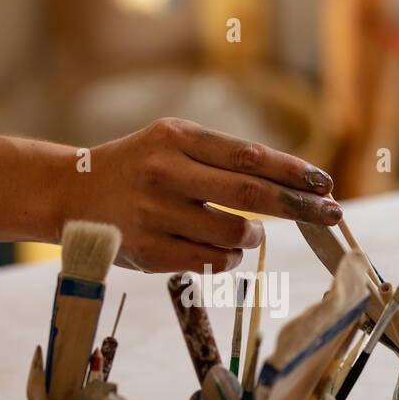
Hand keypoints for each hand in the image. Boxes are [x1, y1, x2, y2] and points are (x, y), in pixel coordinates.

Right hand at [80, 118, 341, 271]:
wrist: (68, 192)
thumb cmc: (133, 168)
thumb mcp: (170, 143)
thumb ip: (220, 159)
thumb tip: (289, 185)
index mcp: (175, 137)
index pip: (248, 155)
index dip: (293, 171)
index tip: (325, 183)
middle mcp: (165, 172)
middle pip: (249, 193)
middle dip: (298, 206)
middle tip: (330, 214)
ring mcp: (154, 213)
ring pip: (233, 234)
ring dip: (254, 237)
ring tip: (250, 233)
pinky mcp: (148, 250)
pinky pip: (210, 261)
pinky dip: (228, 259)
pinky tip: (224, 251)